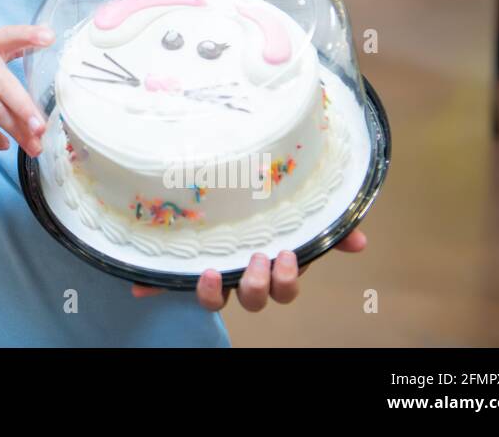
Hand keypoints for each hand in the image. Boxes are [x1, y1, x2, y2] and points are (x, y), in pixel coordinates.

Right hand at [0, 25, 53, 155]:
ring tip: (34, 146)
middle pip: (6, 87)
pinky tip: (6, 144)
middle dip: (25, 110)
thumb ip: (10, 49)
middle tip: (42, 128)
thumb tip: (46, 46)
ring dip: (16, 131)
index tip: (49, 37)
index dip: (29, 35)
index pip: (11, 36)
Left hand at [131, 228, 367, 310]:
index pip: (284, 288)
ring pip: (215, 300)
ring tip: (213, 272)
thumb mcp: (294, 216)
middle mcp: (243, 277)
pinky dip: (153, 288)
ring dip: (214, 292)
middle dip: (258, 284)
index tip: (286, 257)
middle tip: (256, 259)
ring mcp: (213, 276)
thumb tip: (360, 241)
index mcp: (271, 267)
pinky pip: (166, 284)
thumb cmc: (264, 214)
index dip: (285, 281)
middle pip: (254, 299)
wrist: (218, 198)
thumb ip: (328, 228)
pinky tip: (139, 288)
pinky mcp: (182, 270)